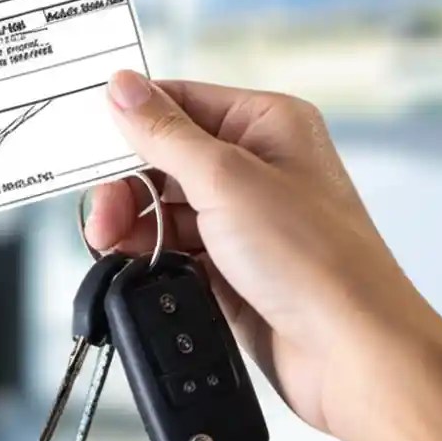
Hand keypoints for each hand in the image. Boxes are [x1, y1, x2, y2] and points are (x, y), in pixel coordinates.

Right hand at [85, 70, 431, 436]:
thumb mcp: (226, 179)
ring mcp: (243, 218)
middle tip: (104, 218)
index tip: (92, 148)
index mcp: (267, 124)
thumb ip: (165, 134)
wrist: (350, 352)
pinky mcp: (231, 265)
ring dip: (132, 225)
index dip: (131, 124)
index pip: (179, 102)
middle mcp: (257, 166)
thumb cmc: (317, 260)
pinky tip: (137, 267)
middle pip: (162, 158)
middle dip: (126, 186)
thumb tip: (123, 88)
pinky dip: (148, 256)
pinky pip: (172, 248)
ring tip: (114, 247)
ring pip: (162, 207)